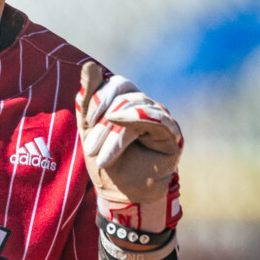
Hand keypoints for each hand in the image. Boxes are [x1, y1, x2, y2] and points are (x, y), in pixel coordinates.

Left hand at [76, 60, 182, 240]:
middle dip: (103, 122)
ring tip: (102, 157)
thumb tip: (89, 65)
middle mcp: (147, 106)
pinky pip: (156, 118)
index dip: (101, 97)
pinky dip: (134, 123)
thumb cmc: (106, 162)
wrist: (121, 194)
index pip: (118, 84)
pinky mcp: (172, 134)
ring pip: (136, 109)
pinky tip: (121, 134)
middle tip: (90, 148)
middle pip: (126, 96)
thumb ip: (88, 99)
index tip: (87, 121)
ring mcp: (161, 119)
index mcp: (128, 103)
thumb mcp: (89, 130)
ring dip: (113, 133)